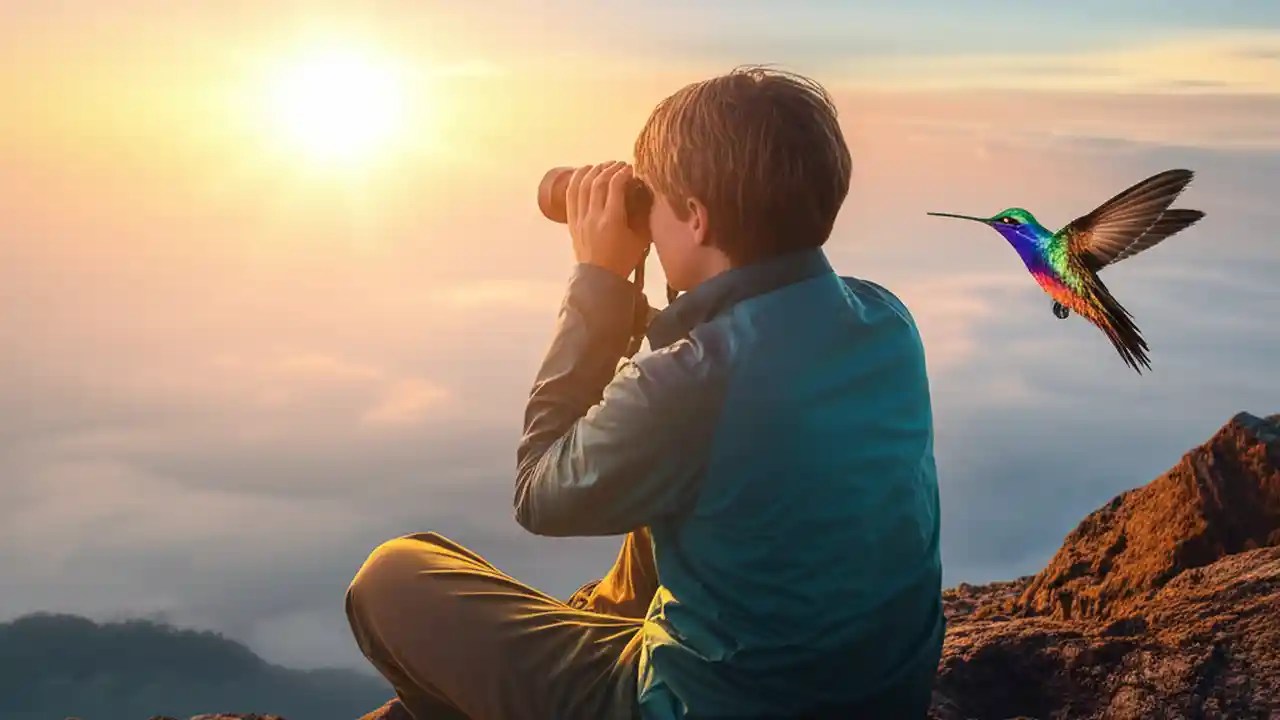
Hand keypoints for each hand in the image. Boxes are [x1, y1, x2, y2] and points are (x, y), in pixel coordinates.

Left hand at [566, 161, 649, 277]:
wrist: (599, 279)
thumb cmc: (623, 260)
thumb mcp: (641, 240)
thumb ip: (643, 216)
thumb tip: (646, 195)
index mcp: (612, 220)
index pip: (615, 186)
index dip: (623, 173)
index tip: (631, 169)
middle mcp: (593, 216)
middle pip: (598, 182)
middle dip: (610, 168)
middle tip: (620, 165)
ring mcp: (580, 218)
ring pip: (582, 185)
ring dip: (594, 171)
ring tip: (604, 165)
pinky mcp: (572, 221)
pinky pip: (570, 195)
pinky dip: (576, 180)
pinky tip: (584, 172)